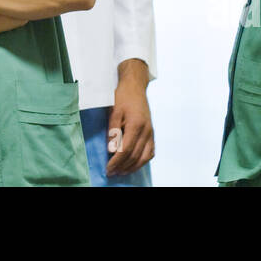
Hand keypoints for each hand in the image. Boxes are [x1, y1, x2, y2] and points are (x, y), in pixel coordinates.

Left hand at [105, 59, 152, 175]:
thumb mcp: (114, 111)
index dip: (116, 162)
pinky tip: (134, 164)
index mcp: (136, 125)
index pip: (125, 150)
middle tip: (111, 173)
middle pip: (135, 156)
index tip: (108, 169)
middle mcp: (146, 131)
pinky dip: (143, 161)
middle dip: (122, 167)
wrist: (135, 86)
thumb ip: (113, 131)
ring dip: (133, 167)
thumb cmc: (122, 97)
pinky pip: (150, 152)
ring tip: (121, 172)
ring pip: (144, 157)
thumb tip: (111, 150)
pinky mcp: (152, 133)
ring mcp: (151, 132)